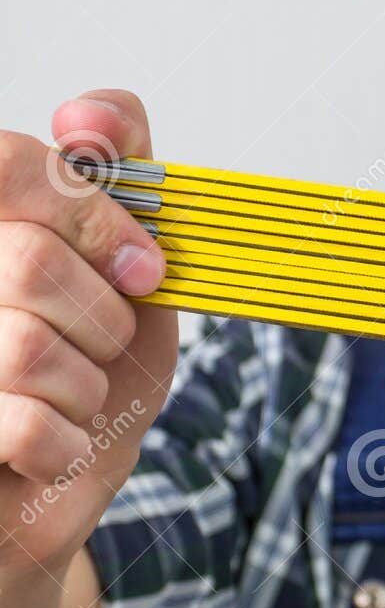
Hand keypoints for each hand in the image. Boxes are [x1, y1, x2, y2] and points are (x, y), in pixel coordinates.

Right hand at [0, 92, 177, 574]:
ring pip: (26, 346)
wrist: (44, 495)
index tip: (147, 267)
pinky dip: (64, 443)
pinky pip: (21, 422)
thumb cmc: (85, 371)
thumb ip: (122, 176)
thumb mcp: (127, 268)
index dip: (89, 210)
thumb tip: (88, 112)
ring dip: (85, 387)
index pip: (5, 160)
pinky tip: (50, 446)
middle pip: (27, 259)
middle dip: (102, 316)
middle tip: (106, 345)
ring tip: (72, 399)